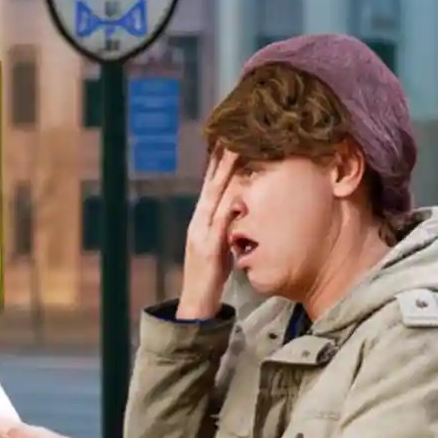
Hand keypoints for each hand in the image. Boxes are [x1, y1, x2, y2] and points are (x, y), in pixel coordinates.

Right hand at [177, 148, 239, 319]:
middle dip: (220, 159)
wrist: (196, 304)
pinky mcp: (209, 246)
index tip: (226, 141)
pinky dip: (230, 201)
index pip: (210, 187)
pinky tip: (239, 187)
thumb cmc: (210, 278)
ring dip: (225, 172)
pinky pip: (221, 219)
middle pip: (211, 184)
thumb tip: (241, 214)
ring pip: (215, 196)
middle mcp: (198, 223)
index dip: (217, 164)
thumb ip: (227, 230)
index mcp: (201, 222)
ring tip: (236, 150)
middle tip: (231, 133)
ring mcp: (202, 233)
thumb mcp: (220, 248)